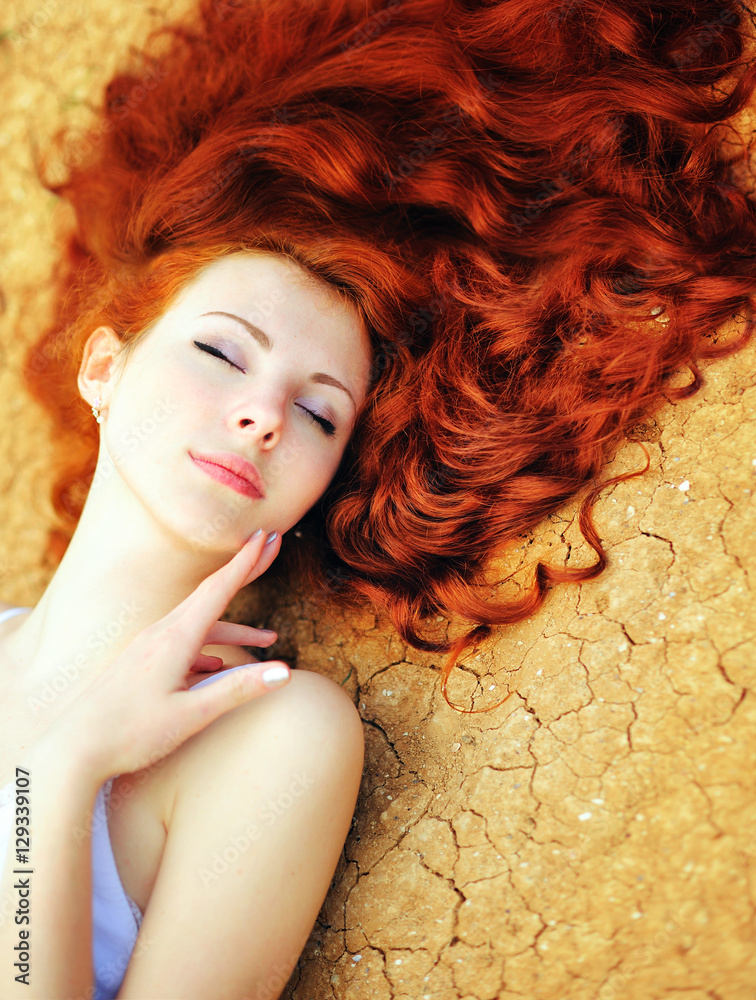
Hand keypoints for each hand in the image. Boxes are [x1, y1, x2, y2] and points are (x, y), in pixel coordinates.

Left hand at [39, 530, 289, 785]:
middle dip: (243, 571)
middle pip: (211, 593)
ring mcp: (147, 646)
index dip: (248, 562)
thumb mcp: (192, 715)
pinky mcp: (140, 662)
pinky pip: (184, 643)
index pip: (219, 590)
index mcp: (175, 639)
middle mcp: (160, 634)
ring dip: (234, 625)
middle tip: (269, 545)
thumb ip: (239, 690)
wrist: (72, 749)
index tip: (268, 536)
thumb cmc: (130, 734)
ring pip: (200, 623)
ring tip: (267, 639)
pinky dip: (210, 647)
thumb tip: (285, 672)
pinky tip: (218, 667)